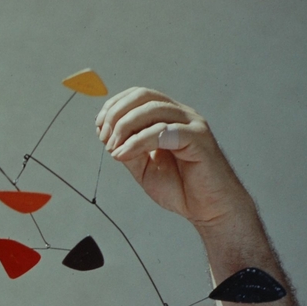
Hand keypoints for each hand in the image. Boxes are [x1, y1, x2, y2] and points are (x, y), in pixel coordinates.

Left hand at [96, 87, 252, 229]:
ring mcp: (191, 124)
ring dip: (125, 127)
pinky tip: (123, 155)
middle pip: (143, 96)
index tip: (99, 129)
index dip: (113, 107)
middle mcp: (180, 115)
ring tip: (113, 150)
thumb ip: (129, 151)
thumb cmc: (180, 188)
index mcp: (167, 118)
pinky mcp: (199, 138)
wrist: (207, 209)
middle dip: (116, 114)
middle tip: (105, 139)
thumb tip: (109, 138)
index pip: (138, 96)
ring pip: (153, 109)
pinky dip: (138, 141)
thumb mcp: (143, 168)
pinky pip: (164, 132)